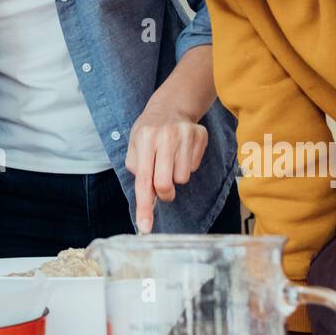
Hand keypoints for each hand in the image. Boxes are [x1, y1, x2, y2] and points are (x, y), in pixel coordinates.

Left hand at [126, 102, 207, 232]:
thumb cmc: (149, 132)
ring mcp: (185, 135)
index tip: (145, 228)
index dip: (144, 207)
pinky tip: (181, 152)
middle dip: (163, 193)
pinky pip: (194, 168)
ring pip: (182, 179)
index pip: (143, 180)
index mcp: (144, 139)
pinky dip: (186, 165)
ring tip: (170, 159)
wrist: (171, 106)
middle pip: (165, 185)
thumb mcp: (134, 146)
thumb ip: (138, 171)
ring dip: (175, 176)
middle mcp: (166, 136)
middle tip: (161, 187)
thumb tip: (148, 197)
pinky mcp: (201, 136)